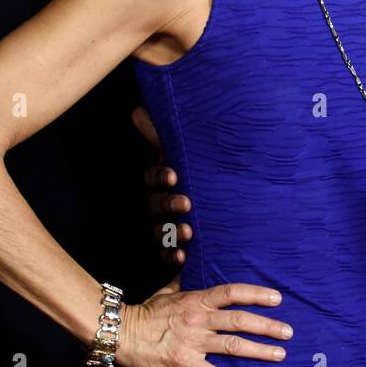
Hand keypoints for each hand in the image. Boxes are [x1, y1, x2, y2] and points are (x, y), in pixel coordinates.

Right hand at [116, 278, 291, 366]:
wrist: (121, 333)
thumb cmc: (146, 311)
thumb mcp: (168, 290)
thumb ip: (185, 278)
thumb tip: (190, 257)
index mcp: (197, 299)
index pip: (233, 292)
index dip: (257, 294)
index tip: (277, 298)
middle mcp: (199, 319)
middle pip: (240, 321)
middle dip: (268, 326)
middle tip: (288, 332)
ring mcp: (193, 341)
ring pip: (233, 346)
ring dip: (259, 351)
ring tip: (279, 355)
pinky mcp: (184, 363)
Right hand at [133, 105, 189, 265]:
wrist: (226, 207)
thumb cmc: (202, 175)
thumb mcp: (188, 155)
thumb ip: (166, 135)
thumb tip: (139, 109)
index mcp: (163, 181)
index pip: (152, 177)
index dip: (160, 176)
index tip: (174, 175)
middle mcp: (159, 204)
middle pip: (155, 205)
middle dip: (168, 204)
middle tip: (186, 203)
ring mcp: (165, 226)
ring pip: (160, 231)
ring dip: (171, 232)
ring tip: (187, 233)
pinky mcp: (175, 247)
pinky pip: (167, 255)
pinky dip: (172, 256)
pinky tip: (183, 257)